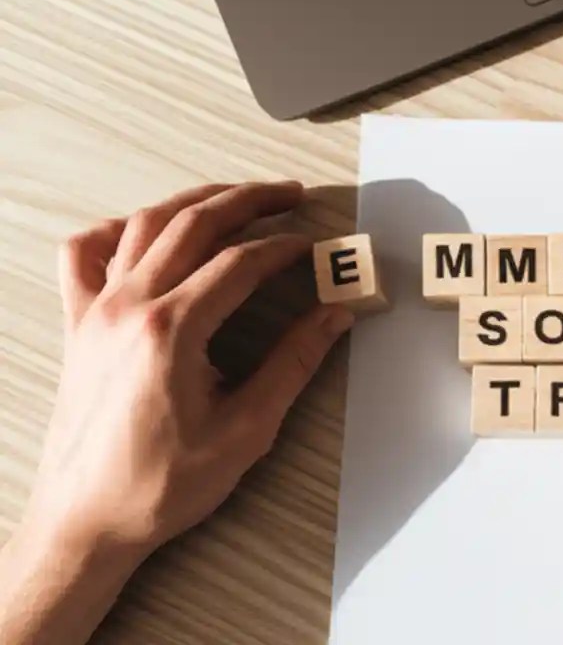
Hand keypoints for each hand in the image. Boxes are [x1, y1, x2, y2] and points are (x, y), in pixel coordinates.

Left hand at [1, 182, 352, 644]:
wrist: (86, 520)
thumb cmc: (157, 486)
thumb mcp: (246, 429)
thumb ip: (293, 364)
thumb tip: (332, 319)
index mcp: (171, 331)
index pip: (240, 263)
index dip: (284, 248)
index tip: (312, 247)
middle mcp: (128, 308)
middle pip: (193, 223)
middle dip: (248, 200)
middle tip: (288, 194)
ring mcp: (95, 311)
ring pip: (143, 224)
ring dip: (194, 201)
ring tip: (233, 196)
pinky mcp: (77, 325)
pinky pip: (84, 254)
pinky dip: (116, 229)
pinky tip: (143, 228)